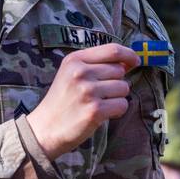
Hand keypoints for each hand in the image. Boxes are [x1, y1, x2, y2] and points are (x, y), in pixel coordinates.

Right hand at [29, 44, 139, 159]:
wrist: (45, 129)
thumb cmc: (62, 100)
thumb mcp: (71, 74)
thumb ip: (97, 65)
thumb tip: (129, 62)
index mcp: (75, 60)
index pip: (112, 49)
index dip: (129, 54)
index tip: (135, 61)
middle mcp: (81, 72)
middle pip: (120, 70)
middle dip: (116, 82)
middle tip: (100, 93)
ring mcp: (88, 91)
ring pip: (124, 88)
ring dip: (117, 97)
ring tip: (99, 103)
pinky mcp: (95, 110)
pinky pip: (122, 105)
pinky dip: (117, 111)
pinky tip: (102, 113)